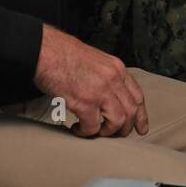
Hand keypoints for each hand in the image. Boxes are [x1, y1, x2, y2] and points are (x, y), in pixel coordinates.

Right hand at [34, 24, 148, 136]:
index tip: (140, 128)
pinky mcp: (84, 102)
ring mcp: (100, 90)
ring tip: (94, 132)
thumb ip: (105, 76)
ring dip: (106, 132)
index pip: (137, 95)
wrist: (45, 50)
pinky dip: (86, 132)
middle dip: (125, 128)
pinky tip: (76, 129)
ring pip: (117, 121)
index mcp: (116, 68)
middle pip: (131, 111)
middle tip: (114, 136)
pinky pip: (93, 126)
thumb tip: (107, 96)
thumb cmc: (62, 54)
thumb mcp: (94, 60)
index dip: (141, 115)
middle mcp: (113, 79)